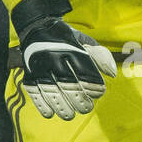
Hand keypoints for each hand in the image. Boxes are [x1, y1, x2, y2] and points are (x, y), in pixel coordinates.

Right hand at [11, 0, 115, 119]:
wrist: (36, 27)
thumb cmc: (66, 38)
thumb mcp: (84, 41)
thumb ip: (100, 55)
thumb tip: (112, 74)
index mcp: (71, 48)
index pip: (85, 71)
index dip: (93, 85)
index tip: (98, 93)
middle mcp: (54, 56)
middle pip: (68, 83)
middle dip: (78, 99)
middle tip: (86, 108)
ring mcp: (39, 66)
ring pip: (51, 90)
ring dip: (61, 106)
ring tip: (70, 115)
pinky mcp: (29, 73)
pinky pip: (34, 91)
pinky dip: (41, 104)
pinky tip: (50, 113)